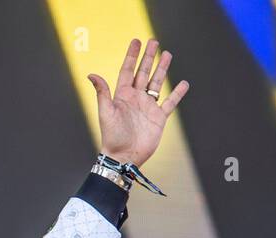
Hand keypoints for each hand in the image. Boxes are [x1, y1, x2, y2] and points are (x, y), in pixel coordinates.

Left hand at [87, 37, 189, 166]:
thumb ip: (102, 93)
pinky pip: (170, 102)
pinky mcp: (159, 118)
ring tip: (167, 54)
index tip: (136, 41)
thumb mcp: (106, 113)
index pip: (127, 71)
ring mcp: (148, 107)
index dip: (132, 56)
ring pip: (157, 83)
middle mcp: (136, 98)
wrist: (124, 157)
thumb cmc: (112, 137)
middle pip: (144, 73)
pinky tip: (183, 83)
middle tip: (154, 42)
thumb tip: (91, 74)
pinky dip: (177, 94)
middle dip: (149, 57)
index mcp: (123, 96)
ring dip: (162, 69)